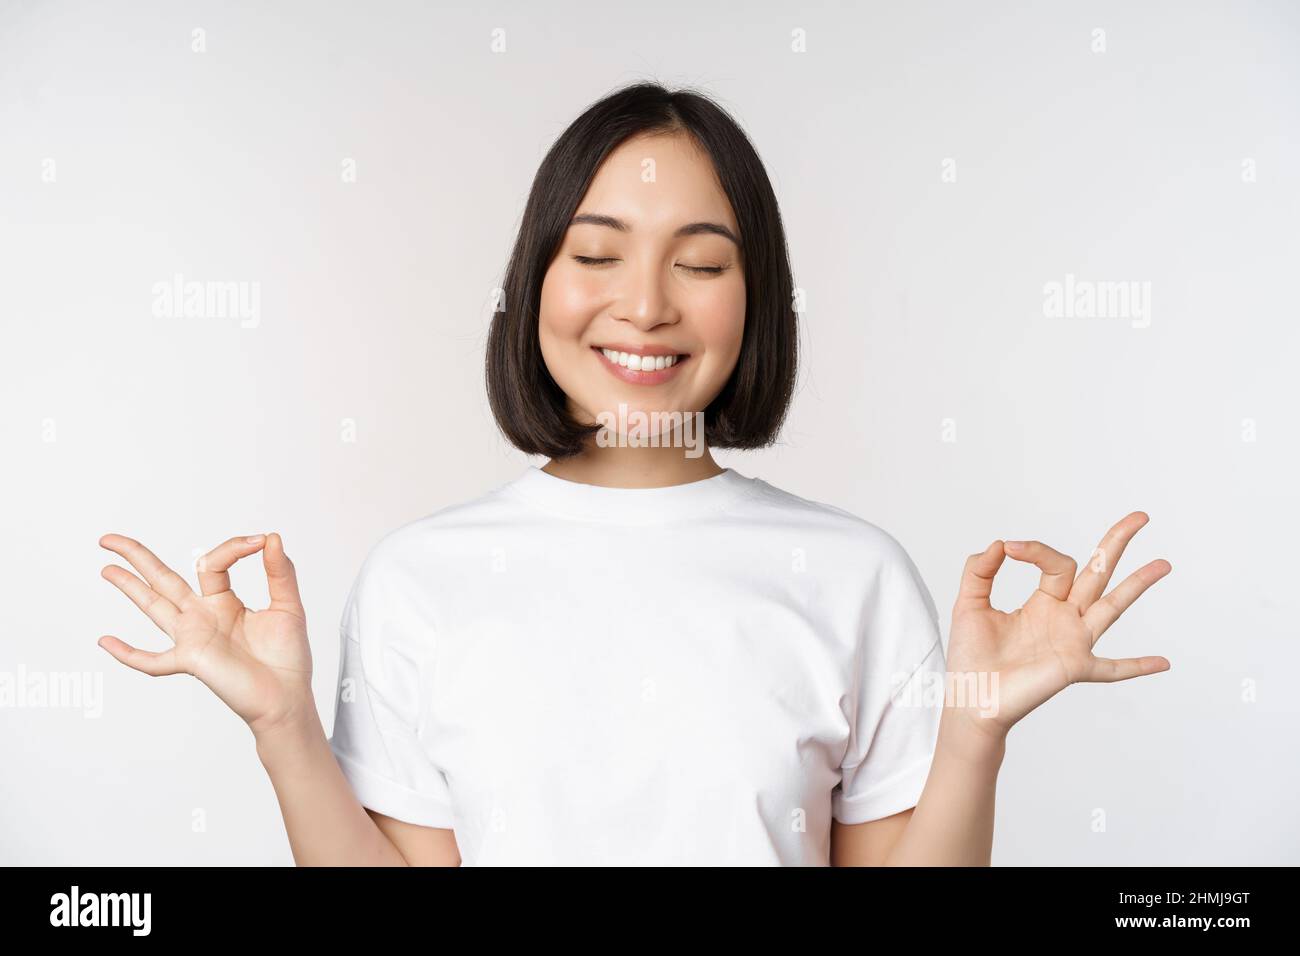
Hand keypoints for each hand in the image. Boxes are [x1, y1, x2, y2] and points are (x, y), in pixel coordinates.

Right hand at [97, 532, 313, 736]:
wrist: (287, 697)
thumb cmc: (288, 657)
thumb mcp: (288, 606)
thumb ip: (280, 573)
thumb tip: (272, 538)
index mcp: (224, 601)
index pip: (212, 563)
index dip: (233, 548)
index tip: (259, 541)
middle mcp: (202, 616)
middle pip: (164, 579)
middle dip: (138, 557)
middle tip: (111, 540)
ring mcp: (192, 638)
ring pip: (153, 606)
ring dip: (129, 587)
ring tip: (107, 569)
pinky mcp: (191, 661)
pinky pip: (152, 661)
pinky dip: (129, 654)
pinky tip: (106, 642)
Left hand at [943, 512, 1170, 742]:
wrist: (969, 696)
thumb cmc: (971, 655)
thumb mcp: (969, 603)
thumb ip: (979, 570)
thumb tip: (1000, 542)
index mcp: (1043, 602)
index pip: (1057, 564)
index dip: (1035, 551)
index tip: (1010, 548)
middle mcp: (1064, 618)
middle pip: (1097, 573)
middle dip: (1116, 544)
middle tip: (1140, 517)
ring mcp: (1074, 642)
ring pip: (1112, 606)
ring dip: (1137, 585)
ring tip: (1163, 563)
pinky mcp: (1074, 667)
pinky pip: (1112, 669)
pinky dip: (1137, 666)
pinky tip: (1164, 663)